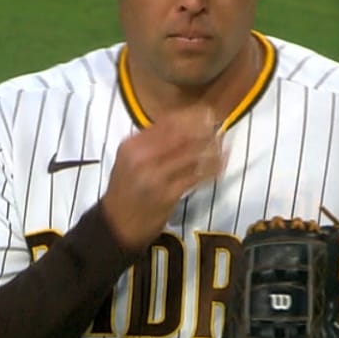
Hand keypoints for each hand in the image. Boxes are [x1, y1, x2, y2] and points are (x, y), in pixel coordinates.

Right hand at [101, 106, 225, 249]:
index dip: (190, 115)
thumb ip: (149, 143)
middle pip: (181, 134)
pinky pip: (196, 176)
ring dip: (211, 148)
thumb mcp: (129, 160)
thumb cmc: (126, 190)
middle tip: (220, 124)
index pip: (166, 122)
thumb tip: (181, 125)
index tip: (206, 112)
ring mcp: (156, 175)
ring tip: (223, 144)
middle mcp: (143, 157)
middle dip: (204, 128)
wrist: (116, 225)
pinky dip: (212, 169)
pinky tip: (221, 165)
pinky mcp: (168, 194)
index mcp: (132, 145)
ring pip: (191, 154)